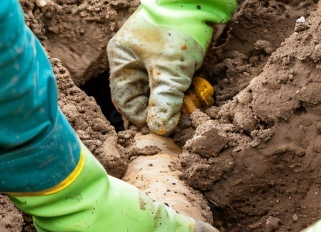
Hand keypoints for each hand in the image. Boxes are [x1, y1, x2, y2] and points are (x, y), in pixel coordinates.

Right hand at [108, 0, 235, 134]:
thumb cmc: (176, 29)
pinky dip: (183, 89)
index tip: (162, 130)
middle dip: (161, 110)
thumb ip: (164, 101)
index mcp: (122, 60)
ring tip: (190, 108)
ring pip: (160, 90)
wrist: (199, 1)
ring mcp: (152, 57)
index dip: (142, 118)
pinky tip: (195, 94)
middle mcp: (133, 59)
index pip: (125, 100)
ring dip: (175, 101)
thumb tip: (159, 130)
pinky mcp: (170, 56)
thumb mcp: (170, 71)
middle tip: (179, 121)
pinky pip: (173, 80)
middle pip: (143, 96)